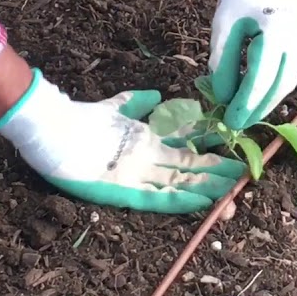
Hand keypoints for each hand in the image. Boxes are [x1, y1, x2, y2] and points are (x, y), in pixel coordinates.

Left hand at [0, 69, 245, 213]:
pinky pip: (155, 198)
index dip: (209, 147)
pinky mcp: (122, 191)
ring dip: (205, 188)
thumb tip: (159, 95)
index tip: (233, 145)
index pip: (185, 146)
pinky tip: (200, 200)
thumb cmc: (80, 120)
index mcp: (146, 143)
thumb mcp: (115, 107)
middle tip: (244, 173)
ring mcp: (136, 176)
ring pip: (178, 184)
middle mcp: (146, 161)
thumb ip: (136, 102)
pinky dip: (178, 200)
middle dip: (215, 171)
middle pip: (188, 168)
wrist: (52, 130)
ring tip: (231, 191)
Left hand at [207, 0, 296, 129]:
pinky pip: (294, 70)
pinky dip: (278, 83)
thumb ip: (222, 63)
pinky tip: (261, 92)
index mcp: (276, 31)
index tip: (229, 121)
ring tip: (247, 112)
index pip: (259, 79)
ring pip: (289, 82)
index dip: (244, 104)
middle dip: (258, 109)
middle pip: (278, 87)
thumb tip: (222, 98)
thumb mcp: (224, 25)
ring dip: (269, 100)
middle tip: (238, 125)